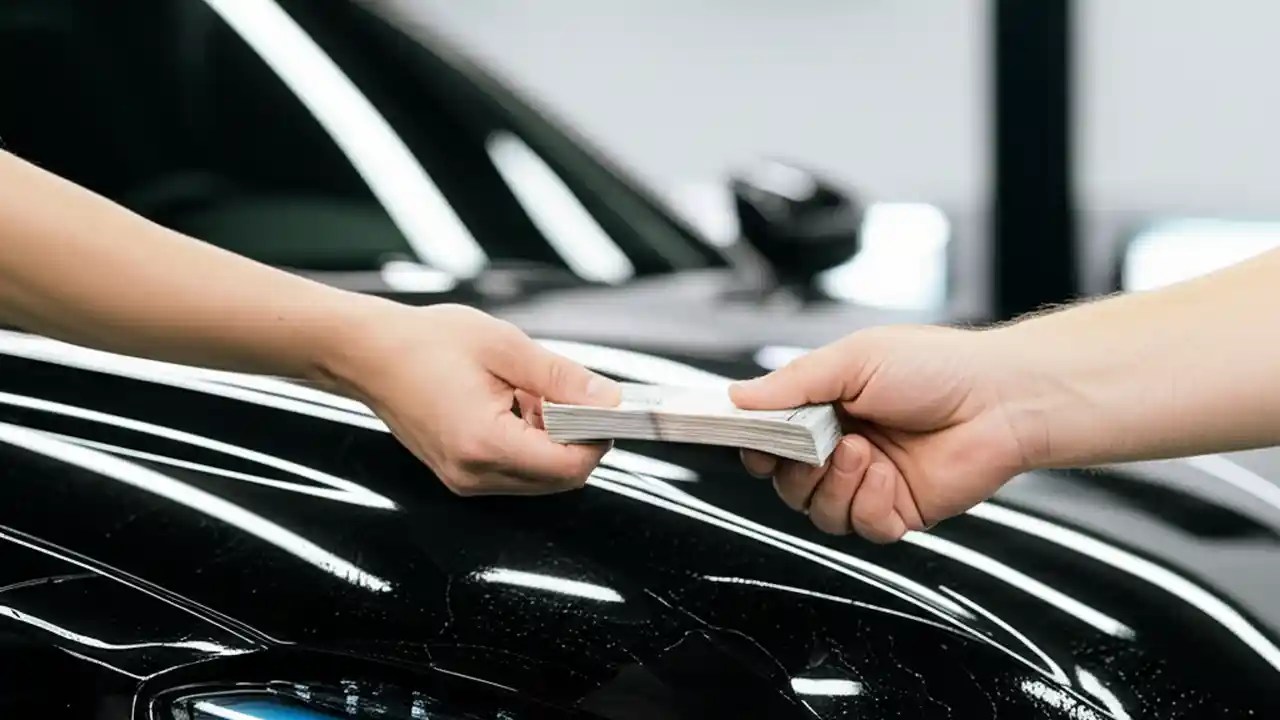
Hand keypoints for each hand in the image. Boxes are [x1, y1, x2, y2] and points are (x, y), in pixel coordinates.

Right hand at [328, 303, 620, 494]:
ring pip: (541, 477)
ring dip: (554, 440)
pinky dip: (531, 442)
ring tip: (531, 394)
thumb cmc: (427, 343)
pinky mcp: (462, 475)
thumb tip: (610, 400)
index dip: (598, 437)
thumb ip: (562, 378)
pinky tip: (516, 405)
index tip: (608, 406)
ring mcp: (466, 480)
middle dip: (579, 438)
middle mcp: (475, 474)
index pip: (570, 465)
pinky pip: (517, 471)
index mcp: (485, 443)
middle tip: (570, 393)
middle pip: (561, 478)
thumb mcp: (505, 347)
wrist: (368, 354)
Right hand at [730, 325, 1040, 541]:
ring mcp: (870, 482)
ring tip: (861, 452)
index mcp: (828, 407)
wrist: (1003, 399)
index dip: (757, 444)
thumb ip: (792, 383)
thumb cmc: (939, 367)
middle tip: (817, 442)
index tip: (752, 439)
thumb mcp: (854, 359)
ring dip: (832, 484)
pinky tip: (888, 474)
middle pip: (785, 481)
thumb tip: (739, 397)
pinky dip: (867, 502)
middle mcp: (843, 447)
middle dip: (794, 466)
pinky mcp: (897, 510)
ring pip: (817, 510)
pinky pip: (860, 526)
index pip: (771, 437)